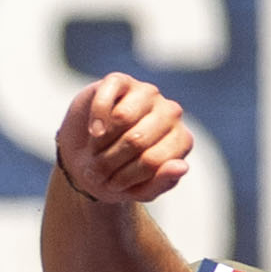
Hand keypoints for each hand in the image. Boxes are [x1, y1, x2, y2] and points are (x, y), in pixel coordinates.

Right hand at [54, 72, 191, 205]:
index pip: (153, 161)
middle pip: (137, 140)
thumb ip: (163, 183)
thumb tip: (183, 166)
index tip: (114, 185)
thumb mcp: (140, 190)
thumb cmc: (119, 174)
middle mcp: (170, 113)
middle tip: (98, 171)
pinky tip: (93, 130)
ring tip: (96, 150)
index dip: (125, 178)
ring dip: (100, 142)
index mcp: (181, 140)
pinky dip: (95, 118)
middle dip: (109, 161)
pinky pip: (106, 98)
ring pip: (122, 117)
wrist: (87, 157)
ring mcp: (147, 93)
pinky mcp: (121, 81)